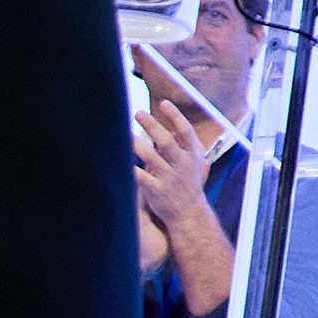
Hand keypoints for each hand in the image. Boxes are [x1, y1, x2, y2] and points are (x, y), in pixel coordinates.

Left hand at [131, 94, 231, 285]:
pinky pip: (141, 177)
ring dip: (136, 144)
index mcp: (193, 156)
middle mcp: (181, 165)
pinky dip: (131, 168)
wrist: (189, 214)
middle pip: (166, 141)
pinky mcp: (156, 191)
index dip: (175, 116)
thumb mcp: (198, 164)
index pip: (185, 131)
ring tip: (124, 132)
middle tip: (138, 113)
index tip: (163, 103)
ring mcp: (168, 178)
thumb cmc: (190, 185)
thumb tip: (178, 127)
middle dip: (152, 126)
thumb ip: (190, 145)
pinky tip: (120, 161)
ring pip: (150, 157)